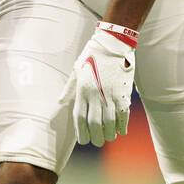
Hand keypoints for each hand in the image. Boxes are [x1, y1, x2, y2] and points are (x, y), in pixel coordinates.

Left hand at [58, 22, 137, 146]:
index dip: (81, 132)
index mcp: (82, 90)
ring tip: (109, 137)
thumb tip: (60, 101)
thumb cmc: (93, 55)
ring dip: (109, 134)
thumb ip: (69, 88)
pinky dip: (122, 125)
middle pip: (94, 124)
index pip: (79, 118)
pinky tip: (121, 131)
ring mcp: (110, 94)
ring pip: (109, 123)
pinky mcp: (123, 92)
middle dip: (96, 137)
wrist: (113, 42)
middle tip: (97, 141)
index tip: (84, 140)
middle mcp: (95, 95)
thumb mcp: (77, 69)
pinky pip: (123, 114)